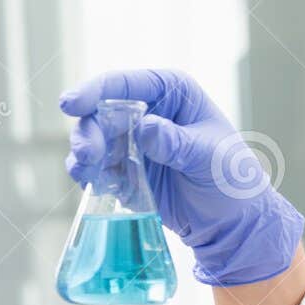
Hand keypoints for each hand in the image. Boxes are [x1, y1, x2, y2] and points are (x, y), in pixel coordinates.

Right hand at [60, 69, 304, 286]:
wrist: (233, 220)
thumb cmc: (233, 178)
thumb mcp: (210, 157)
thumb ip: (177, 143)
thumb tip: (145, 128)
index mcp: (173, 93)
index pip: (128, 84)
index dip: (95, 90)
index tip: (71, 104)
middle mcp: (148, 110)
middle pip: (101, 112)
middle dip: (89, 132)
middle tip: (88, 156)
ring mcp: (133, 140)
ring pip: (93, 138)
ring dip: (85, 154)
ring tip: (87, 173)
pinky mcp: (124, 169)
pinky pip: (97, 167)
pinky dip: (91, 175)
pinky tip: (95, 185)